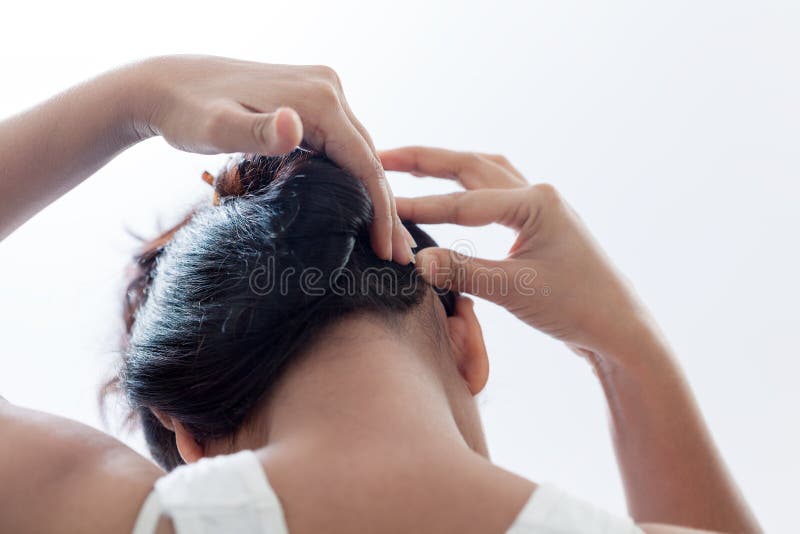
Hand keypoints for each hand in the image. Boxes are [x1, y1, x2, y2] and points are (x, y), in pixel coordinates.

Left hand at [129, 55, 413, 263]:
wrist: (167, 83)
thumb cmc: (186, 111)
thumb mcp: (214, 127)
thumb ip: (254, 132)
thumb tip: (292, 125)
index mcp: (317, 98)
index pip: (363, 161)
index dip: (380, 210)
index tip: (388, 251)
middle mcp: (328, 88)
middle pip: (369, 157)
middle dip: (386, 209)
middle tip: (401, 257)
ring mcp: (322, 92)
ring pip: (360, 152)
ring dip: (375, 196)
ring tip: (389, 240)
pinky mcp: (312, 100)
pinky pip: (343, 144)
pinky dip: (356, 177)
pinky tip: (361, 206)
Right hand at [381, 146, 651, 355]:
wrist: (619, 327)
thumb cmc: (576, 308)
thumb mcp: (514, 290)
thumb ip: (463, 271)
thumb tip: (416, 260)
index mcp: (536, 203)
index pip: (463, 203)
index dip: (420, 207)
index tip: (383, 208)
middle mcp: (538, 194)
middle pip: (470, 166)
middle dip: (424, 160)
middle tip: (382, 157)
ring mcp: (540, 206)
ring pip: (483, 173)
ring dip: (446, 166)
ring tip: (408, 165)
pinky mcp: (537, 223)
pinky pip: (493, 193)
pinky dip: (465, 187)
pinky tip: (450, 193)